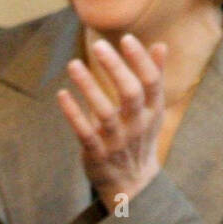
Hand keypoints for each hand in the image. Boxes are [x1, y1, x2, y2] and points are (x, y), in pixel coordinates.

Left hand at [56, 34, 166, 210]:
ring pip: (104, 113)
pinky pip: (84, 132)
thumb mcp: (152, 111)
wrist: (133, 185)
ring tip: (73, 64)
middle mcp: (138, 126)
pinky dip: (73, 113)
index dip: (140, 60)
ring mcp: (117, 141)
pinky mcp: (97, 154)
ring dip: (88, 87)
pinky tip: (62, 94)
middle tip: (98, 45)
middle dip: (115, 68)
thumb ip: (155, 78)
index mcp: (152, 112)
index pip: (151, 82)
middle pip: (130, 94)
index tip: (126, 38)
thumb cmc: (140, 138)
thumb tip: (160, 45)